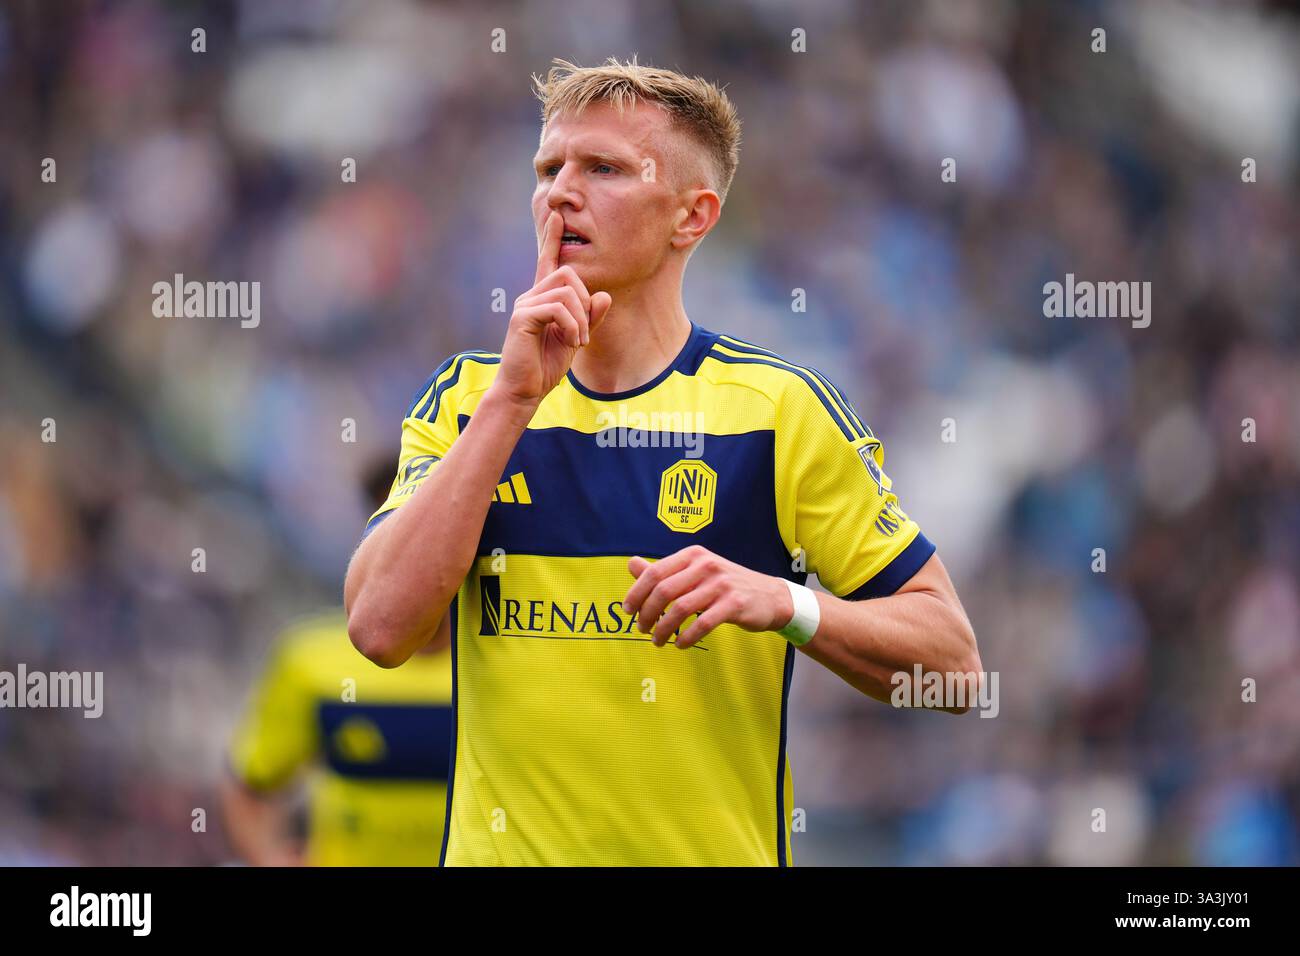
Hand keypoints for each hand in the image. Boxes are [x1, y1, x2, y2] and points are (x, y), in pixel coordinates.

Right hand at [493, 210, 613, 408]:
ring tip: (577, 342)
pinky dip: (572, 326)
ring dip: (581, 319)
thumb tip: (603, 295)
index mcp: (542, 299)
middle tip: (584, 333)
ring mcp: (524, 305)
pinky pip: (558, 308)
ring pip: (567, 292)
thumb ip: (590, 318)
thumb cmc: (546, 366)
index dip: (551, 239)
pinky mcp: (522, 317)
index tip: (556, 215)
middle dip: (585, 303)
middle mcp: (531, 296)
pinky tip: (570, 342)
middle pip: (568, 275)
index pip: (548, 262)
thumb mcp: (576, 339)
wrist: (524, 391)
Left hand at [623, 545, 795, 648]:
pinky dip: (687, 637)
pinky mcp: (734, 604)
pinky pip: (703, 623)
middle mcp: (706, 565)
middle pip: (663, 591)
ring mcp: (721, 584)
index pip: (654, 572)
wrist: (770, 596)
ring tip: (658, 641)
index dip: (636, 593)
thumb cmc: (726, 586)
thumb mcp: (695, 572)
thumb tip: (631, 564)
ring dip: (664, 629)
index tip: (628, 611)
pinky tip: (681, 644)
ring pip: (680, 609)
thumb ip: (664, 571)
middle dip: (647, 613)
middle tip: (642, 629)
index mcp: (693, 555)